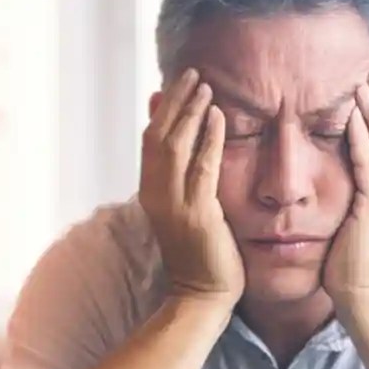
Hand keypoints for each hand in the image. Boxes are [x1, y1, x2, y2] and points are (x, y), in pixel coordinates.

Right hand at [139, 68, 244, 308]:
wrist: (202, 295)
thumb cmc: (200, 254)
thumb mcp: (184, 210)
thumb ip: (183, 178)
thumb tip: (183, 145)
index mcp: (151, 193)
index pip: (151, 141)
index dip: (161, 110)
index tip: (174, 83)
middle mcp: (156, 195)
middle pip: (158, 135)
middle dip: (175, 101)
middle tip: (191, 73)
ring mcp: (174, 205)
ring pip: (175, 145)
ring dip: (190, 111)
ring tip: (204, 85)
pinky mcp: (197, 214)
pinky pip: (202, 167)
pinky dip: (209, 138)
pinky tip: (218, 115)